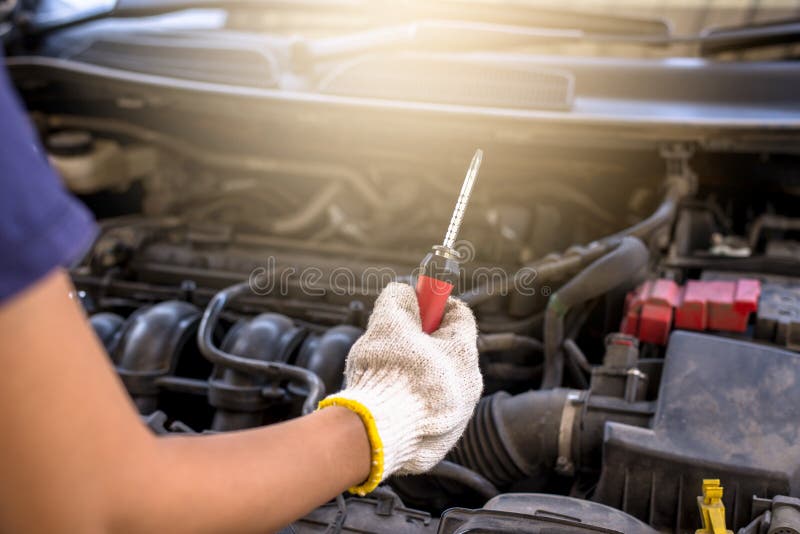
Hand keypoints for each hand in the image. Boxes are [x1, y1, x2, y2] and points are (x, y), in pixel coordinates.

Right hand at [319, 282, 481, 494]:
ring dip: (416, 375)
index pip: (460, 316)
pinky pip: (429, 412)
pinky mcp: (441, 440)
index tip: (416, 303)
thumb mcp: (387, 322)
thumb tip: (403, 293)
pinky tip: (389, 404)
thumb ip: (397, 300)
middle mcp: (469, 386)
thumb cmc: (386, 375)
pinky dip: (412, 404)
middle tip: (393, 342)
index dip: (436, 304)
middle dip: (422, 342)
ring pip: (439, 383)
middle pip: (448, 351)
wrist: (377, 435)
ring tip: (385, 378)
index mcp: (463, 354)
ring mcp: (457, 416)